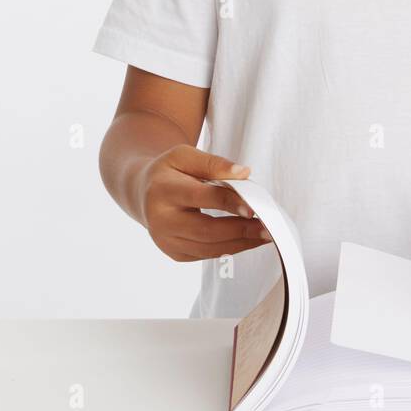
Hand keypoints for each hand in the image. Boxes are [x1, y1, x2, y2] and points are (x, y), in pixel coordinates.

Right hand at [138, 145, 271, 262]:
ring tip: (264, 235)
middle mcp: (161, 220)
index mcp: (163, 190)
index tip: (254, 207)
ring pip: (208, 248)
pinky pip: (206, 254)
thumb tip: (243, 173)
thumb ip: (214, 163)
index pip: (201, 197)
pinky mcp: (174, 253)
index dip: (229, 202)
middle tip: (267, 228)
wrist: (142, 191)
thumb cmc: (168, 171)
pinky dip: (230, 248)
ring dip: (240, 243)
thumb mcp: (185, 155)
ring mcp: (165, 240)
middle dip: (240, 230)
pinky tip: (247, 240)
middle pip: (206, 230)